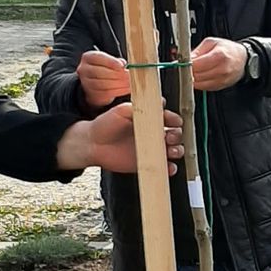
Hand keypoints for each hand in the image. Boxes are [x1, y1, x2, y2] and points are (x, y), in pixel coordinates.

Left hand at [59, 106, 183, 175]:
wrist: (93, 144)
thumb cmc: (106, 125)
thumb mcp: (122, 110)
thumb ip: (140, 106)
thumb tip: (158, 101)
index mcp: (150, 120)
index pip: (169, 119)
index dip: (174, 120)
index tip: (174, 121)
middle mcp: (153, 134)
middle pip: (175, 135)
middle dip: (176, 135)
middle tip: (169, 137)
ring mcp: (151, 150)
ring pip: (173, 151)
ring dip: (177, 151)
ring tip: (171, 151)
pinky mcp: (147, 164)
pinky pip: (163, 167)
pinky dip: (169, 168)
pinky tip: (167, 166)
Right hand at [76, 48, 131, 109]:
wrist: (96, 84)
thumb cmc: (106, 69)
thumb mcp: (109, 62)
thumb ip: (116, 62)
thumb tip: (124, 64)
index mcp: (88, 57)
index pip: (98, 57)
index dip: (111, 62)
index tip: (123, 65)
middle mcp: (84, 70)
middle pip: (100, 72)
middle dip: (117, 74)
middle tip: (129, 76)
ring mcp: (86, 83)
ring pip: (103, 84)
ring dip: (119, 84)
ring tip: (130, 83)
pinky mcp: (91, 95)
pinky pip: (105, 94)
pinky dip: (118, 91)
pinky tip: (126, 89)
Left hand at [190, 36, 248, 90]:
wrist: (242, 58)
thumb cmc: (228, 49)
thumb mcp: (211, 43)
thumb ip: (197, 51)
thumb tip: (186, 59)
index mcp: (219, 56)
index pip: (197, 65)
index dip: (186, 64)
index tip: (183, 62)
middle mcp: (222, 70)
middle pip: (197, 76)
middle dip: (188, 71)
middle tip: (186, 66)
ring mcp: (222, 80)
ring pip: (199, 84)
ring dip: (193, 78)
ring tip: (193, 71)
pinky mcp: (220, 86)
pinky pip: (204, 88)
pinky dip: (199, 83)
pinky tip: (200, 76)